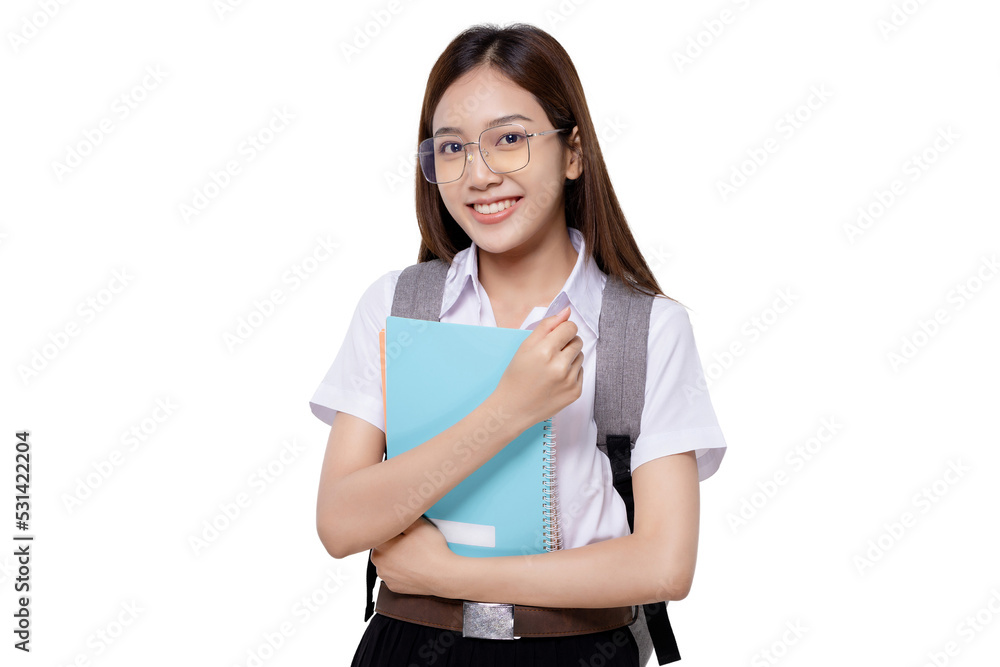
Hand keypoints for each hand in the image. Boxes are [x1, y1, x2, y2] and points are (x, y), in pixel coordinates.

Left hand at [371, 516, 455, 596]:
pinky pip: (394, 574)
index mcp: (381, 547)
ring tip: (413, 555)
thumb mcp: (419, 524)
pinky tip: (413, 566)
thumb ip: (402, 516)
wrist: (444, 576)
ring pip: (387, 561)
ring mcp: (386, 577)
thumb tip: (394, 511)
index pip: (380, 533)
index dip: (393, 529)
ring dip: (395, 557)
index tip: (403, 530)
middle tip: (411, 542)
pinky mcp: (394, 587)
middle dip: (393, 543)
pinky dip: (401, 570)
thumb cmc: (432, 550)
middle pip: (382, 547)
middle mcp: (379, 564)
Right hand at [494, 305, 582, 425]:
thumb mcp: (524, 347)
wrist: (513, 408)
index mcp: (545, 351)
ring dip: (569, 358)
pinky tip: (555, 380)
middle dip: (567, 343)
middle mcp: (559, 366)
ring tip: (552, 368)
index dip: (563, 329)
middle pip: (577, 341)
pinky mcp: (575, 393)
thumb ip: (547, 326)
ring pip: (580, 356)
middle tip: (551, 353)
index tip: (556, 335)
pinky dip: (571, 373)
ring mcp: (569, 381)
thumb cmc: (516, 376)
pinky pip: (581, 372)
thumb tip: (566, 311)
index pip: (570, 328)